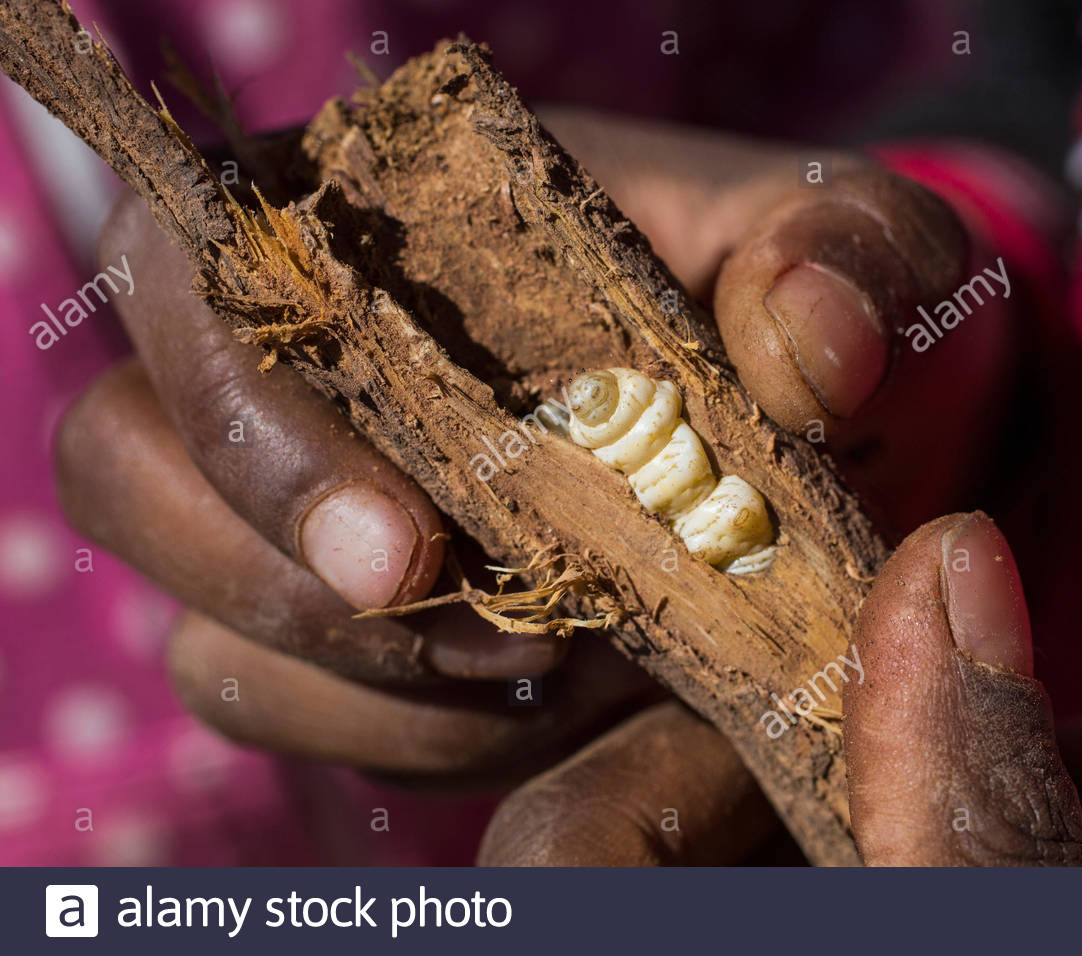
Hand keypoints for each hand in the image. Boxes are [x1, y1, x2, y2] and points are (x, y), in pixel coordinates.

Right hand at [57, 105, 1002, 841]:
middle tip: (496, 636)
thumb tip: (807, 347)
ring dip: (386, 689)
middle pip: (139, 476)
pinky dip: (434, 740)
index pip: (192, 284)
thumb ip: (839, 258)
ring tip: (574, 664)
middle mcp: (300, 377)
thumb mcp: (847, 249)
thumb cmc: (800, 304)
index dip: (249, 423)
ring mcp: (310, 519)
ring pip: (225, 637)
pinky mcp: (355, 635)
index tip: (401, 547)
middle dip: (284, 584)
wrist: (820, 419)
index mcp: (364, 223)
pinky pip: (322, 721)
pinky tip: (564, 700)